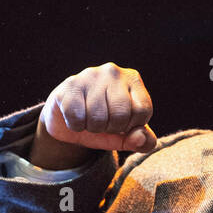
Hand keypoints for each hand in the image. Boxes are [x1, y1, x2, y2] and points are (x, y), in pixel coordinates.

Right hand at [31, 62, 156, 168]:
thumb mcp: (127, 136)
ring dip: (93, 128)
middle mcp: (113, 72)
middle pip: (121, 114)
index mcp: (133, 80)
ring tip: (90, 119)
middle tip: (104, 123)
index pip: (143, 110)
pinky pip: (77, 117)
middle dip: (112, 128)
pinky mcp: (70, 84)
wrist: (69, 120)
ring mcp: (90, 75)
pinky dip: (76, 126)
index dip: (132, 126)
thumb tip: (141, 138)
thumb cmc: (105, 124)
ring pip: (98, 117)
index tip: (123, 123)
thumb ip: (143, 141)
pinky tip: (76, 117)